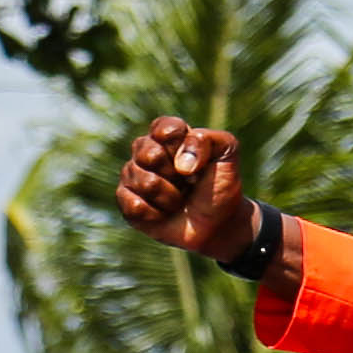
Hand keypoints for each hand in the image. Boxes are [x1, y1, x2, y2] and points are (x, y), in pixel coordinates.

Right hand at [116, 119, 254, 263]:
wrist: (217, 223)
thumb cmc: (220, 184)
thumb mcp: (226, 152)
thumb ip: (208, 140)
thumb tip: (181, 163)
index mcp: (167, 134)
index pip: (165, 130)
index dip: (183, 148)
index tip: (197, 163)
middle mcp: (144, 151)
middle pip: (150, 154)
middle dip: (176, 175)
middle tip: (188, 183)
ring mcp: (133, 176)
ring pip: (145, 182)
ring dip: (170, 197)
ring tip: (179, 199)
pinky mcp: (127, 202)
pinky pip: (135, 205)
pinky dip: (157, 214)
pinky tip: (164, 213)